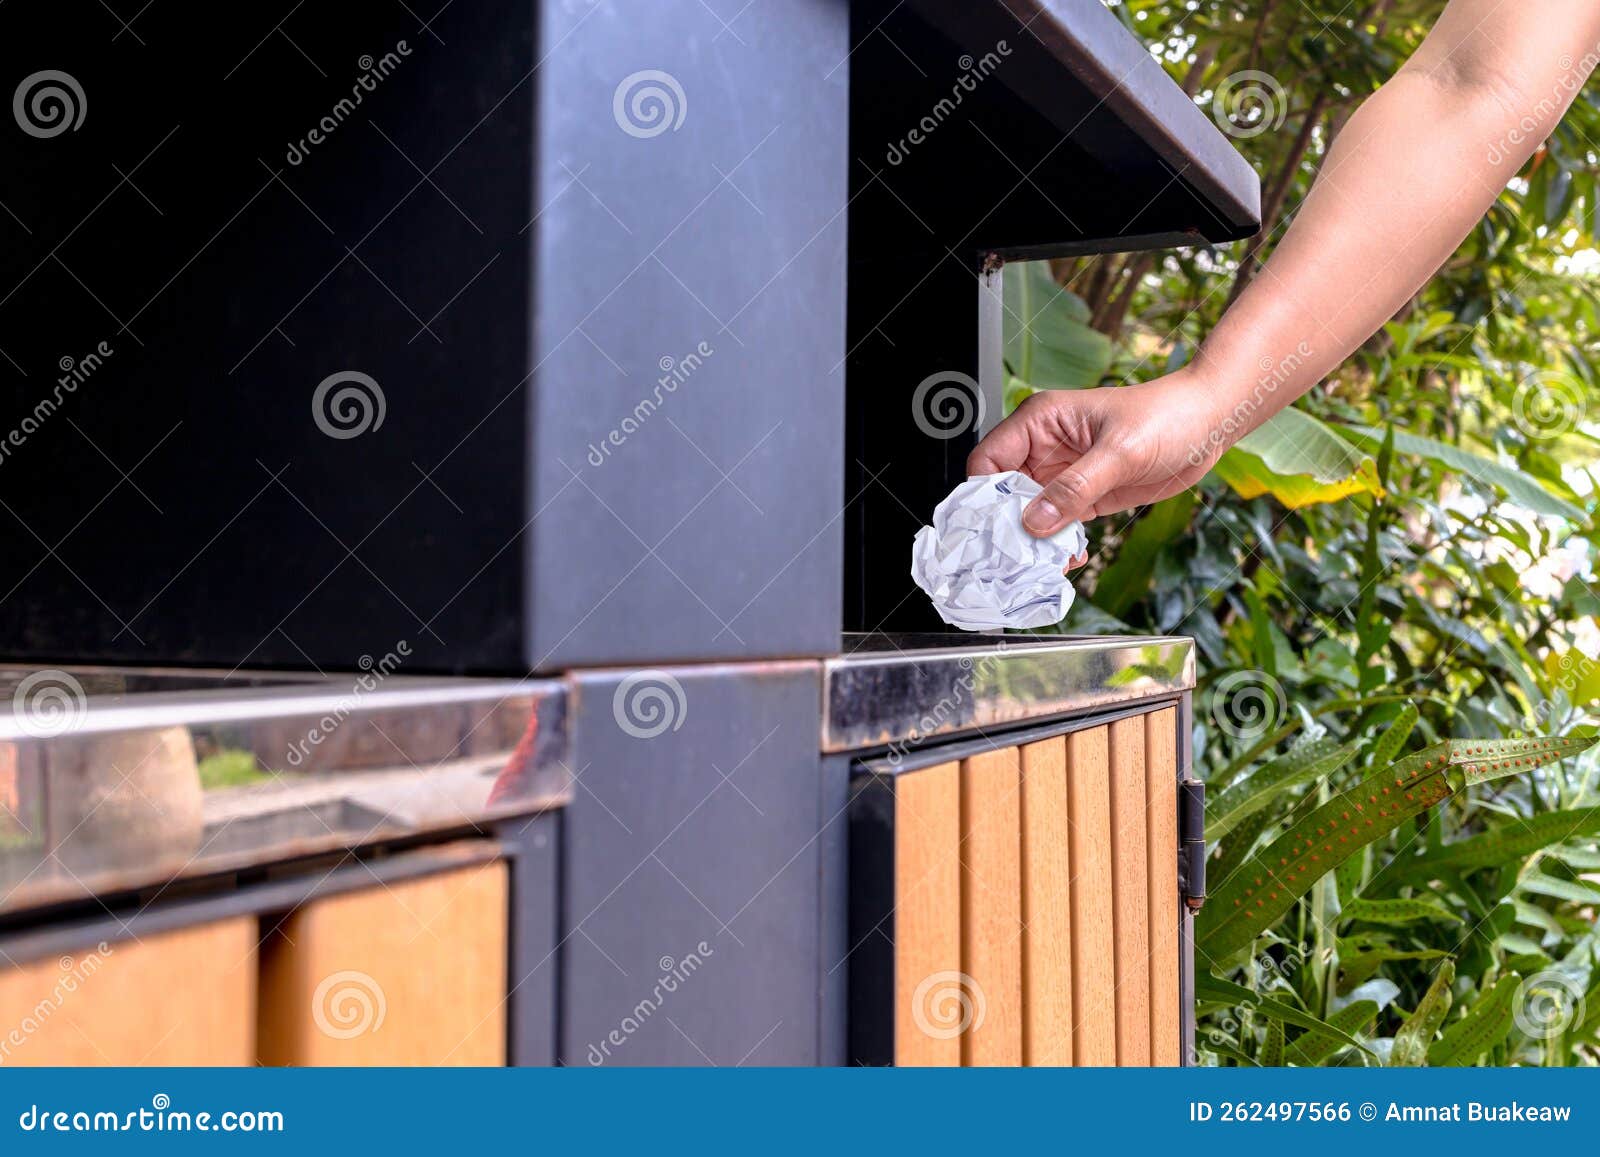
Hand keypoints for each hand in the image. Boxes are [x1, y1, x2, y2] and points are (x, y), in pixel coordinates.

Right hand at [967, 371, 1222, 536]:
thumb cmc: (1168, 416)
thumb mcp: (1120, 452)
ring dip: (1033, 541)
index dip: (984, 495)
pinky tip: (1071, 556)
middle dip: (1008, 526)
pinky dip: (1057, 544)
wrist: (1209, 425)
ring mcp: (1061, 473)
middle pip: (1003, 493)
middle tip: (1019, 556)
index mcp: (1040, 421)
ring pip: (1027, 514)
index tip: (993, 528)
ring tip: (1046, 562)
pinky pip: (1056, 524)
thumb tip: (1034, 521)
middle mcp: (1044, 447)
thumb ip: (1075, 487)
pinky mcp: (1082, 495)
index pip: (988, 460)